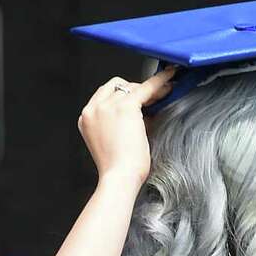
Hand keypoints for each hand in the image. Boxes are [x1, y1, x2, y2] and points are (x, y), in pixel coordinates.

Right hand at [77, 67, 175, 186]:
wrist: (120, 178)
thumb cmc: (118, 168)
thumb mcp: (111, 140)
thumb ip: (119, 122)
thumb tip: (143, 107)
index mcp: (86, 119)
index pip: (104, 96)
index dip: (122, 94)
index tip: (135, 95)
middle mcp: (93, 109)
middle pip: (116, 87)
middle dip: (133, 90)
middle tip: (151, 97)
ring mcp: (107, 106)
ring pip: (131, 87)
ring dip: (147, 91)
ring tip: (162, 95)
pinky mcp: (125, 106)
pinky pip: (146, 87)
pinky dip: (160, 81)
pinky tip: (169, 78)